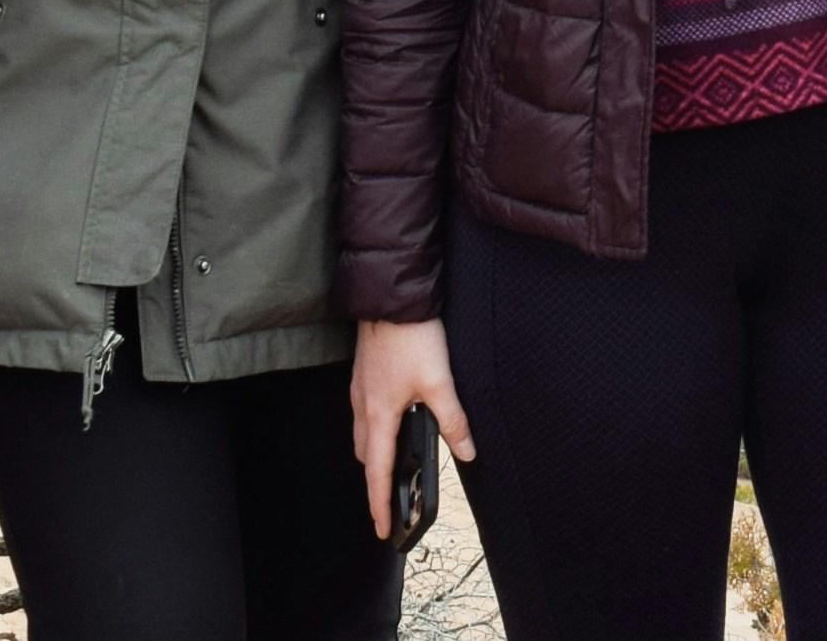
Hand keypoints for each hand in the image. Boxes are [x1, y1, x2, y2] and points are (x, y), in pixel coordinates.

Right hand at [350, 315, 471, 538]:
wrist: (391, 297)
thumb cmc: (411, 336)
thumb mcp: (439, 381)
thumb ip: (453, 420)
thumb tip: (466, 452)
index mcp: (379, 414)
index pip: (378, 472)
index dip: (380, 504)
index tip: (382, 529)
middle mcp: (363, 406)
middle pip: (367, 456)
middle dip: (377, 481)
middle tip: (393, 499)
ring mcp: (360, 389)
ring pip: (364, 434)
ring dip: (377, 454)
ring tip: (397, 463)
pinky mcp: (364, 375)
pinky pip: (365, 414)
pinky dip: (377, 429)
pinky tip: (395, 420)